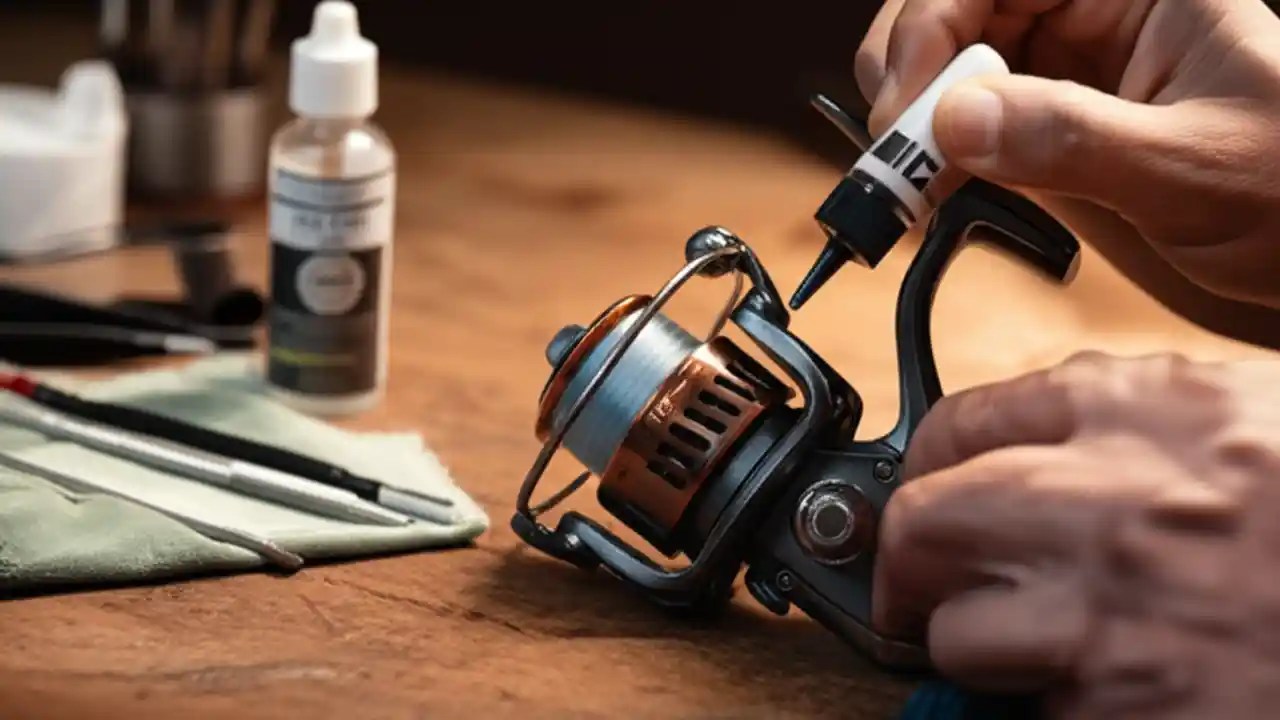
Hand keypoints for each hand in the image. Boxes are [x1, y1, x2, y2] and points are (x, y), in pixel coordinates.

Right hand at [856, 0, 1279, 312]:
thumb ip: (1074, 140)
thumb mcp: (1191, 168)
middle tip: (895, 151)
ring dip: (913, 115)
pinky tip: (932, 191)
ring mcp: (1066, 70)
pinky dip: (933, 154)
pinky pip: (967, 121)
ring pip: (950, 62)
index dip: (932, 27)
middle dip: (909, 70)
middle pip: (955, 8)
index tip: (908, 113)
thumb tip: (955, 120)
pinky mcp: (1049, 125)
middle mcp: (1092, 16)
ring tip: (909, 180)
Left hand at [873, 353, 1279, 718]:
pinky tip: (1115, 695)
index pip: (965, 420)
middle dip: (909, 561)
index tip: (924, 485)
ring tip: (1033, 651)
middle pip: (922, 521)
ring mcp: (1107, 615)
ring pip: (956, 632)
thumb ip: (1146, 424)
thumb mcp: (1264, 424)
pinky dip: (1056, 708)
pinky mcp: (1116, 713)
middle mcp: (1114, 502)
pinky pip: (1033, 713)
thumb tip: (1053, 443)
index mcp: (1153, 412)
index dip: (929, 463)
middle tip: (920, 585)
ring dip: (979, 648)